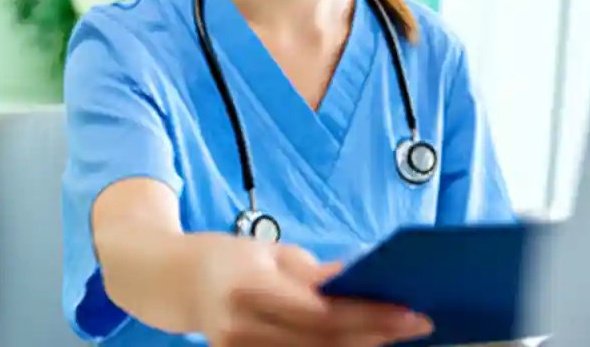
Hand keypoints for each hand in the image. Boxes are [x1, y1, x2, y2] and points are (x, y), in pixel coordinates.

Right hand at [193, 235, 433, 345]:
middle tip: (420, 325)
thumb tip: (365, 280)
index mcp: (251, 290)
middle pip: (324, 345)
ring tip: (400, 336)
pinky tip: (364, 344)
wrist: (169, 283)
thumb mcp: (269, 251)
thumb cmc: (226, 258)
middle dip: (377, 337)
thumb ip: (314, 273)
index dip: (371, 317)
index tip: (413, 313)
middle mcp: (242, 330)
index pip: (323, 314)